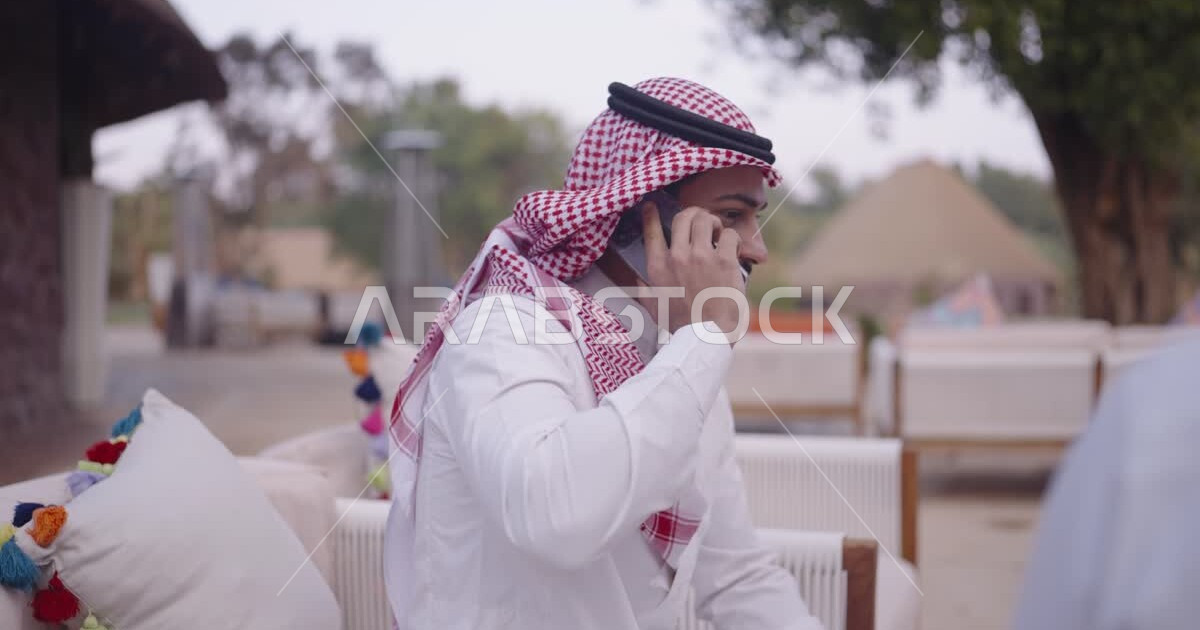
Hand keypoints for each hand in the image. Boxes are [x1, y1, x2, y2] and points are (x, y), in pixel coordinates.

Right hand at [638, 202, 744, 339]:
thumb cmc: (680, 326)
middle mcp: (677, 257)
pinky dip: (732, 239)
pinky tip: (733, 249)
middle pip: (683, 216)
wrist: (705, 338)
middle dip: (694, 214)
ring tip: (717, 234)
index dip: (652, 214)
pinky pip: (729, 234)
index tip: (652, 206)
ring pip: (705, 218)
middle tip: (702, 224)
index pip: (651, 230)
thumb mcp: (653, 307)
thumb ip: (644, 290)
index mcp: (658, 267)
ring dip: (713, 223)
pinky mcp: (724, 262)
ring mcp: (701, 257)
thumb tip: (637, 280)